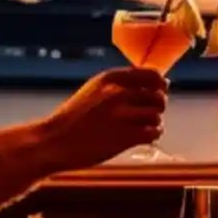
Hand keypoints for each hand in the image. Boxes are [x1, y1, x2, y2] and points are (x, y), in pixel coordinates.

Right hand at [40, 68, 167, 171]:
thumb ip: (124, 84)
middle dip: (156, 106)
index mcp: (110, 78)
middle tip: (146, 115)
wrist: (54, 142)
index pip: (152, 75)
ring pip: (157, 115)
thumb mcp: (95, 90)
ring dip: (154, 123)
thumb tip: (163, 82)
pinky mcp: (125, 137)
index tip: (158, 92)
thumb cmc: (75, 117)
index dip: (159, 85)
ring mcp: (122, 115)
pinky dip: (153, 135)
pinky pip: (154, 132)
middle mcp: (118, 93)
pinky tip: (143, 138)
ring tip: (143, 128)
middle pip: (158, 96)